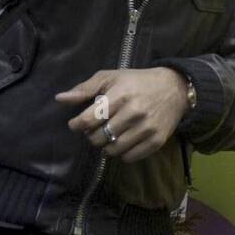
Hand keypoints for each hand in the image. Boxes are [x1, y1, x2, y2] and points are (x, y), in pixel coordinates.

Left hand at [56, 67, 191, 163]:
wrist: (175, 89)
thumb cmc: (137, 82)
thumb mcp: (111, 78)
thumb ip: (85, 89)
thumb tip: (60, 99)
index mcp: (120, 95)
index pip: (88, 120)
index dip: (77, 125)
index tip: (77, 124)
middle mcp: (134, 112)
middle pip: (98, 138)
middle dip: (92, 135)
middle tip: (96, 129)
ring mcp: (146, 128)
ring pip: (112, 150)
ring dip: (106, 146)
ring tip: (109, 136)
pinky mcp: (156, 141)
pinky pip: (129, 157)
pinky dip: (122, 153)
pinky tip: (123, 141)